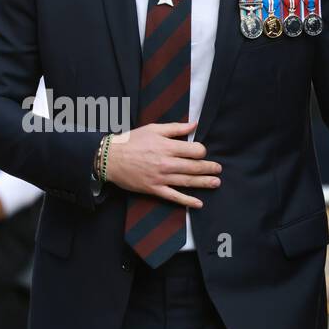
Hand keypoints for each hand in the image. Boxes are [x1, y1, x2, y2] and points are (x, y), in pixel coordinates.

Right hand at [104, 121, 220, 207]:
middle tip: (218, 169)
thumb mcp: (153, 129)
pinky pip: (174, 197)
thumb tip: (194, 124)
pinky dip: (187, 201)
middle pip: (195, 167)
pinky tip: (198, 203)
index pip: (194, 150)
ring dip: (204, 183)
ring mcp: (161, 178)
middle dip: (209, 168)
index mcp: (167, 146)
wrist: (110, 158)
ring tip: (216, 183)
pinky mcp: (154, 189)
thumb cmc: (131, 141)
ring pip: (188, 181)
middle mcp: (167, 163)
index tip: (201, 152)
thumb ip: (175, 128)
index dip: (201, 151)